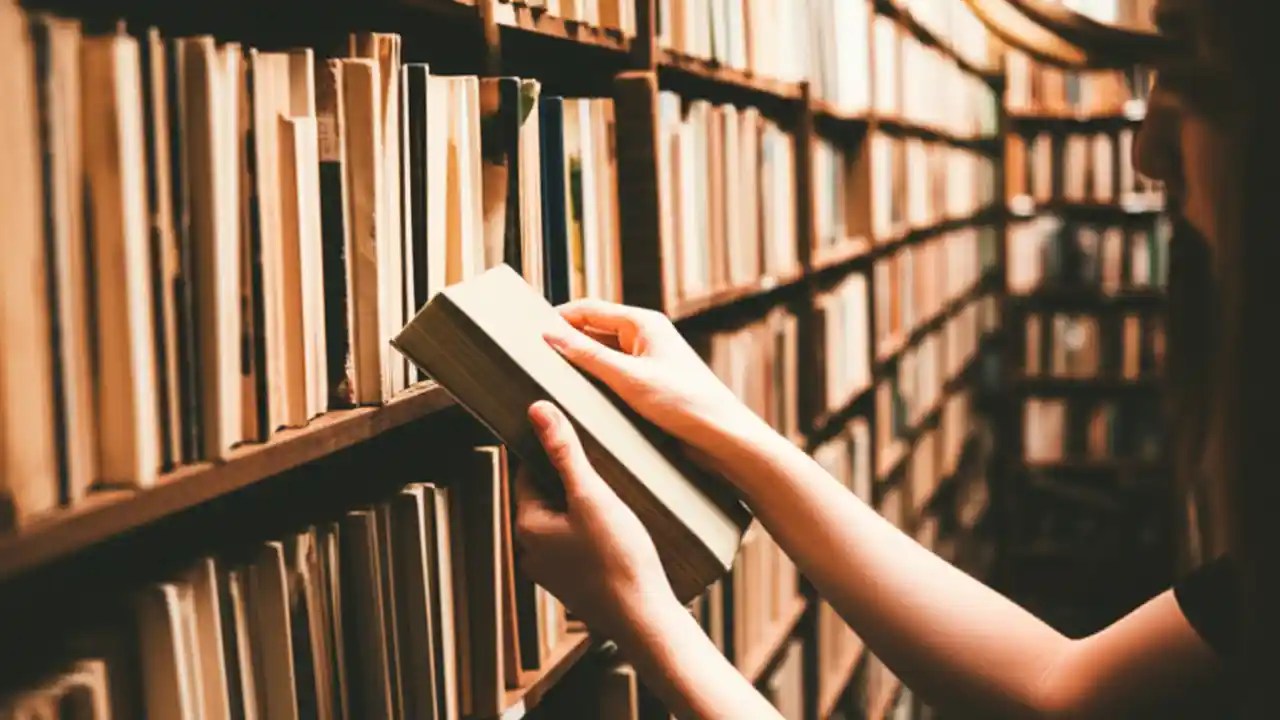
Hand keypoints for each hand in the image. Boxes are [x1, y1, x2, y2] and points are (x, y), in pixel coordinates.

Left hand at [514, 400, 678, 637]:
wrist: (643, 617)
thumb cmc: (619, 559)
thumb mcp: (592, 495)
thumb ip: (564, 452)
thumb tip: (537, 410)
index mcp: (527, 526)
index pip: (527, 473)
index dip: (550, 453)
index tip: (575, 440)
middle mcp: (530, 550)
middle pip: (544, 496)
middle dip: (569, 480)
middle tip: (601, 468)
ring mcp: (551, 569)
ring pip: (561, 520)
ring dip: (581, 505)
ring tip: (612, 496)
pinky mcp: (573, 581)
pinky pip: (574, 543)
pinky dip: (590, 530)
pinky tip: (616, 527)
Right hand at [544, 299, 772, 473]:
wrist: (722, 437)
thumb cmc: (686, 403)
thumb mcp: (628, 378)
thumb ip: (587, 355)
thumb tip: (550, 335)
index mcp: (643, 323)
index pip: (588, 309)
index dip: (558, 318)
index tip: (529, 332)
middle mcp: (646, 336)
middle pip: (594, 330)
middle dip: (567, 342)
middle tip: (536, 357)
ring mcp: (649, 360)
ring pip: (603, 355)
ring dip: (581, 364)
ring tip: (553, 378)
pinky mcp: (651, 384)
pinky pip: (614, 375)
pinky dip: (596, 381)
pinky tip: (582, 396)